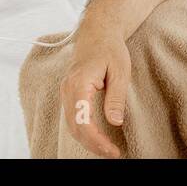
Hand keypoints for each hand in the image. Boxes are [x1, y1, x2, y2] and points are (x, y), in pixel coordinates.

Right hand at [59, 25, 130, 157]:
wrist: (97, 31)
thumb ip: (116, 97)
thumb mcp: (120, 70)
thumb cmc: (110, 48)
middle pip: (75, 127)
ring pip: (72, 125)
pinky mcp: (70, 94)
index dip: (96, 140)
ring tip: (108, 150)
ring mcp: (66, 92)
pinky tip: (98, 138)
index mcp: (79, 83)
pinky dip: (84, 131)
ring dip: (88, 141)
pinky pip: (73, 118)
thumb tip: (114, 122)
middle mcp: (67, 89)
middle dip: (93, 145)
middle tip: (113, 154)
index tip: (113, 151)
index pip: (82, 121)